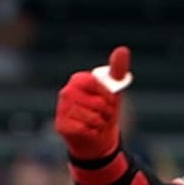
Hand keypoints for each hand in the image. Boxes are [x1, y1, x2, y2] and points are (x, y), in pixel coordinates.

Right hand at [55, 46, 130, 160]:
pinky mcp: (61, 125)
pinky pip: (84, 129)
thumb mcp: (115, 89)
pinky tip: (89, 130)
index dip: (107, 95)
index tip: (110, 99)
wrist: (97, 135)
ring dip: (100, 123)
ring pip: (91, 117)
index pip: (95, 84)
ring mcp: (61, 109)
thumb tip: (122, 49)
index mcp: (79, 79)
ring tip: (97, 121)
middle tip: (104, 113)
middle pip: (96, 103)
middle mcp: (66, 92)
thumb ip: (118, 69)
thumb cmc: (105, 108)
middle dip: (107, 111)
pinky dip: (92, 132)